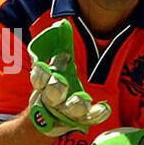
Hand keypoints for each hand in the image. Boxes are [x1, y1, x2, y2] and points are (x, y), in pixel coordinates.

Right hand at [27, 19, 111, 135]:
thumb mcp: (52, 70)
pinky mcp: (82, 118)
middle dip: (55, 89)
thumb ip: (57, 52)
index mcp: (44, 86)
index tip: (41, 66)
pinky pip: (91, 117)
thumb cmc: (53, 88)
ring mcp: (67, 111)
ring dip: (75, 104)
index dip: (40, 75)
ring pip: (70, 109)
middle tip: (59, 83)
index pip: (39, 79)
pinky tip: (104, 108)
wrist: (51, 118)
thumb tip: (60, 26)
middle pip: (52, 95)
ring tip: (82, 100)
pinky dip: (97, 113)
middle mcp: (54, 100)